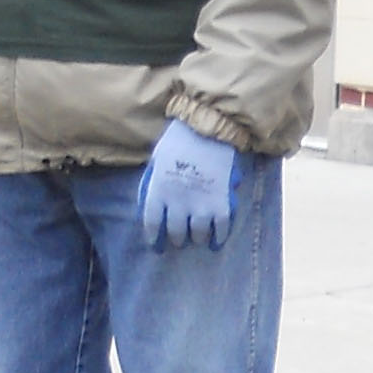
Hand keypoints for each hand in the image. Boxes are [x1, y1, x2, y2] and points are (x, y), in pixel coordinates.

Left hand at [140, 120, 237, 251]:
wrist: (206, 128)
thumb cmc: (177, 140)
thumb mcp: (156, 161)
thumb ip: (153, 183)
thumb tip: (152, 203)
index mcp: (158, 193)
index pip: (152, 225)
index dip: (154, 238)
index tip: (157, 245)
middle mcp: (177, 204)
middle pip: (176, 232)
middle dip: (177, 239)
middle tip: (179, 240)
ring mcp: (200, 204)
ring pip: (198, 234)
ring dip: (197, 238)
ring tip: (197, 238)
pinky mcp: (221, 203)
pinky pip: (221, 228)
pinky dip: (219, 238)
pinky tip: (216, 242)